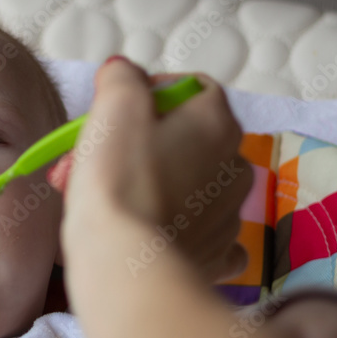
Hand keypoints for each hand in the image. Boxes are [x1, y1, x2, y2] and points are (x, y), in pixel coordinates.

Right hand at [49, 57, 250, 282]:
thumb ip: (122, 78)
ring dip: (161, 186)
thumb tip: (124, 72)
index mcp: (217, 122)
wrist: (126, 265)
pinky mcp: (218, 257)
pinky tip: (162, 233)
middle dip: (147, 144)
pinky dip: (186, 230)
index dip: (150, 92)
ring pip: (195, 187)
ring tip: (114, 202)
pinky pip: (206, 233)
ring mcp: (231, 216)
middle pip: (191, 138)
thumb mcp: (114, 108)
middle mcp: (236, 165)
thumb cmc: (118, 180)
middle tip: (100, 160)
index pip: (192, 87)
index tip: (114, 113)